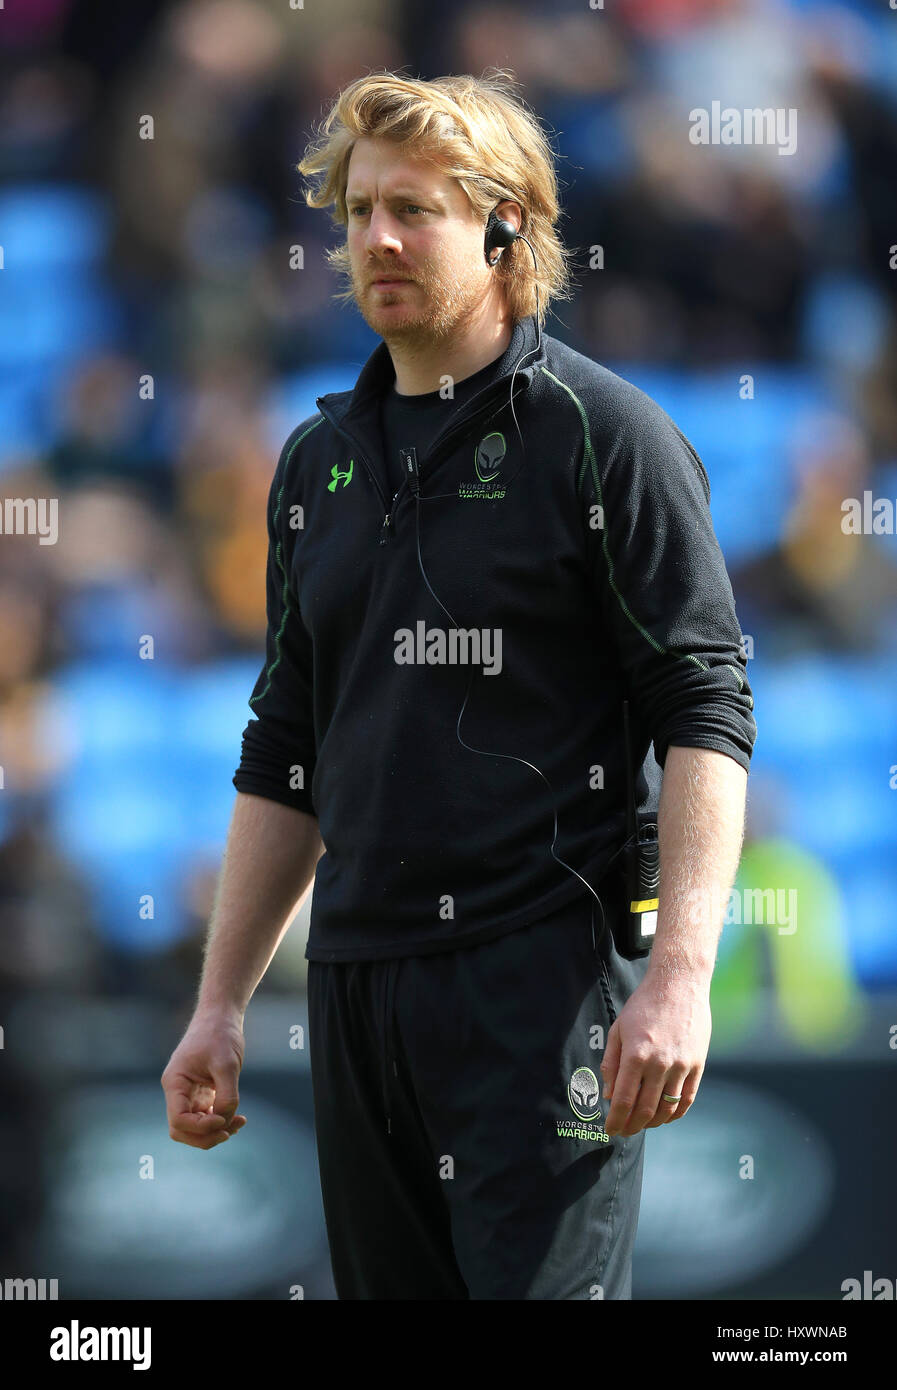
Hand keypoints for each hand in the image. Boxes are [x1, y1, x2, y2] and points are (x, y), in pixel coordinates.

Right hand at [161, 1009, 248, 1148]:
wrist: (221, 1017)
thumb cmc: (220, 1035)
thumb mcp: (227, 1065)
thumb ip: (227, 1095)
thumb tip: (225, 1120)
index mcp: (175, 1083)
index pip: (179, 1119)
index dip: (200, 1127)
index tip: (222, 1118)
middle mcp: (178, 1092)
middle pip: (182, 1130)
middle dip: (205, 1136)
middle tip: (229, 1132)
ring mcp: (189, 1094)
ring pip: (194, 1127)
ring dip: (215, 1131)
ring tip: (239, 1123)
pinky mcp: (201, 1094)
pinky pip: (206, 1117)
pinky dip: (220, 1121)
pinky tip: (238, 1118)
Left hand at [599, 973, 710, 1136]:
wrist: (678, 985)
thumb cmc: (643, 1005)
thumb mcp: (619, 1030)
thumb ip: (612, 1063)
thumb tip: (610, 1095)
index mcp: (636, 1055)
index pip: (624, 1100)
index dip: (616, 1120)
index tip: (610, 1130)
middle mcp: (660, 1064)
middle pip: (645, 1110)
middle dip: (632, 1126)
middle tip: (624, 1132)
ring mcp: (682, 1066)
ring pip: (667, 1108)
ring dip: (652, 1123)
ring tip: (642, 1125)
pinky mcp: (698, 1065)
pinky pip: (687, 1099)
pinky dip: (676, 1114)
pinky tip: (665, 1116)